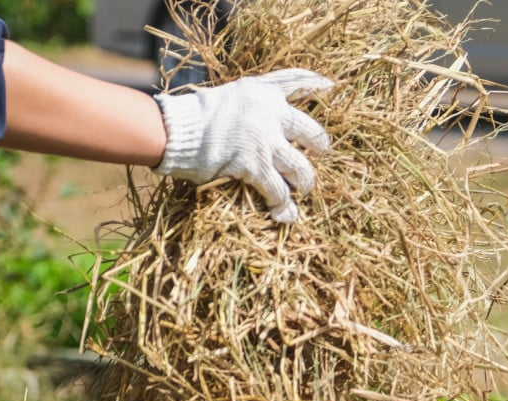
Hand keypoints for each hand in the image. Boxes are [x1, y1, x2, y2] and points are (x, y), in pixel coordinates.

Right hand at [154, 68, 332, 223]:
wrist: (177, 131)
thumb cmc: (193, 116)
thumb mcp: (227, 96)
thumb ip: (248, 104)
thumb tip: (256, 120)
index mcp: (262, 91)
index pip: (297, 81)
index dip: (316, 85)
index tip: (329, 86)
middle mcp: (270, 113)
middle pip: (309, 130)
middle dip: (319, 143)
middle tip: (322, 150)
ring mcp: (265, 141)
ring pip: (299, 166)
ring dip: (305, 181)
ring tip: (305, 188)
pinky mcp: (255, 166)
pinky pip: (277, 189)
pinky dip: (282, 203)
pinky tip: (283, 213)